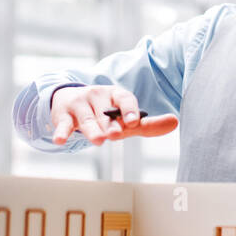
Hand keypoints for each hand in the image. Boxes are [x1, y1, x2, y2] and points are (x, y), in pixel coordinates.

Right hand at [51, 86, 178, 145]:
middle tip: (115, 134)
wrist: (70, 102)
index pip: (124, 98)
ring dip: (92, 129)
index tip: (133, 121)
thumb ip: (147, 124)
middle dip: (109, 124)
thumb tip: (175, 122)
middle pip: (104, 112)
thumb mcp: (124, 119)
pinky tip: (60, 140)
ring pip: (87, 119)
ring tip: (99, 140)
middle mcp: (97, 96)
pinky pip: (64, 124)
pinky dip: (62, 132)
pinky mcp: (64, 115)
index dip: (129, 109)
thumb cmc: (104, 114)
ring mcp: (80, 104)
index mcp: (115, 94)